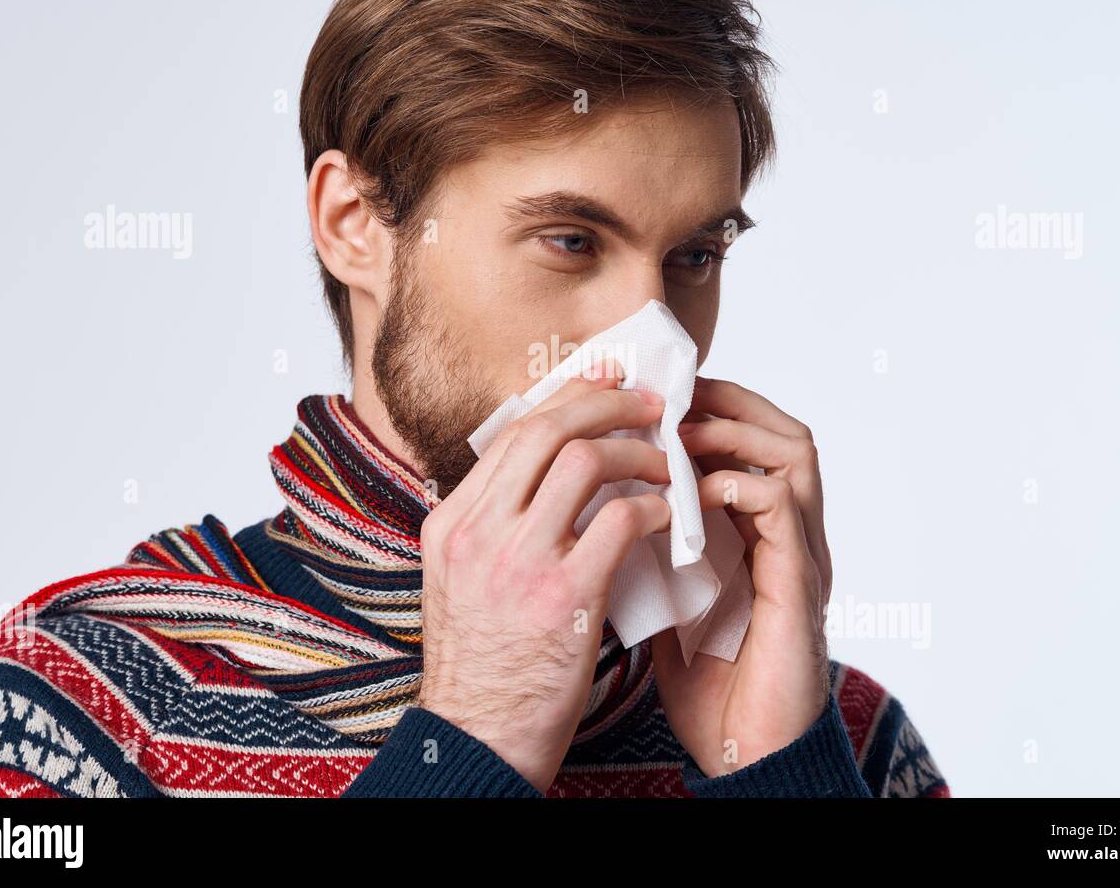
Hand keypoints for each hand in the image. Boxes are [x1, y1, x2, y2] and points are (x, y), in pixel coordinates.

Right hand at [415, 363, 672, 792]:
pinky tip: (668, 515)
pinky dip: (655, 506)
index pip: (513, 431)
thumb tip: (536, 477)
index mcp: (450, 521)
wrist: (479, 738)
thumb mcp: (461, 581)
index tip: (607, 380)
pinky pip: (621, 520)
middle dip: (608, 403)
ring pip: (587, 460)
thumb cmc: (482, 664)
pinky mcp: (564, 596)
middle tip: (651, 404)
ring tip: (668, 463)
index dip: (568, 397)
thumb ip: (491, 525)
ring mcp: (518, 561)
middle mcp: (478, 530)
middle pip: (549, 428)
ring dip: (639, 452)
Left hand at [652, 376, 833, 778]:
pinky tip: (697, 488)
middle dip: (727, 401)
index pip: (754, 442)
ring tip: (680, 431)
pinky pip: (782, 507)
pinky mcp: (799, 584)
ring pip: (795, 453)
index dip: (711, 409)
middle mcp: (790, 536)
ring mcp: (801, 556)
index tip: (656, 397)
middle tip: (671, 396)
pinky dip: (738, 483)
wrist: (744, 752)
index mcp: (763, 535)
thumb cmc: (710, 682)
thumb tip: (600, 497)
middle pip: (784, 430)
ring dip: (734, 430)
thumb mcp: (670, 595)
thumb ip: (653, 545)